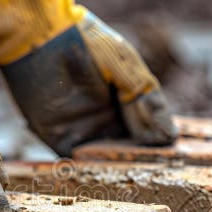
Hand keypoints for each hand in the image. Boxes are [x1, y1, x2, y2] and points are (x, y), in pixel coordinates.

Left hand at [0, 0, 176, 155]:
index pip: (147, 129)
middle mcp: (106, 119)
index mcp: (125, 101)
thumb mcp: (126, 66)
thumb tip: (170, 134)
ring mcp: (83, 130)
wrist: (41, 37)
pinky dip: (89, 168)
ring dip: (116, 166)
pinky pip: (77, 161)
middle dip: (139, 159)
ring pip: (105, 158)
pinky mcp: (59, 138)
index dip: (158, 142)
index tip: (170, 153)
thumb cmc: (88, 43)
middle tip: (152, 169)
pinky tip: (103, 171)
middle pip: (128, 148)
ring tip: (130, 174)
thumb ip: (148, 100)